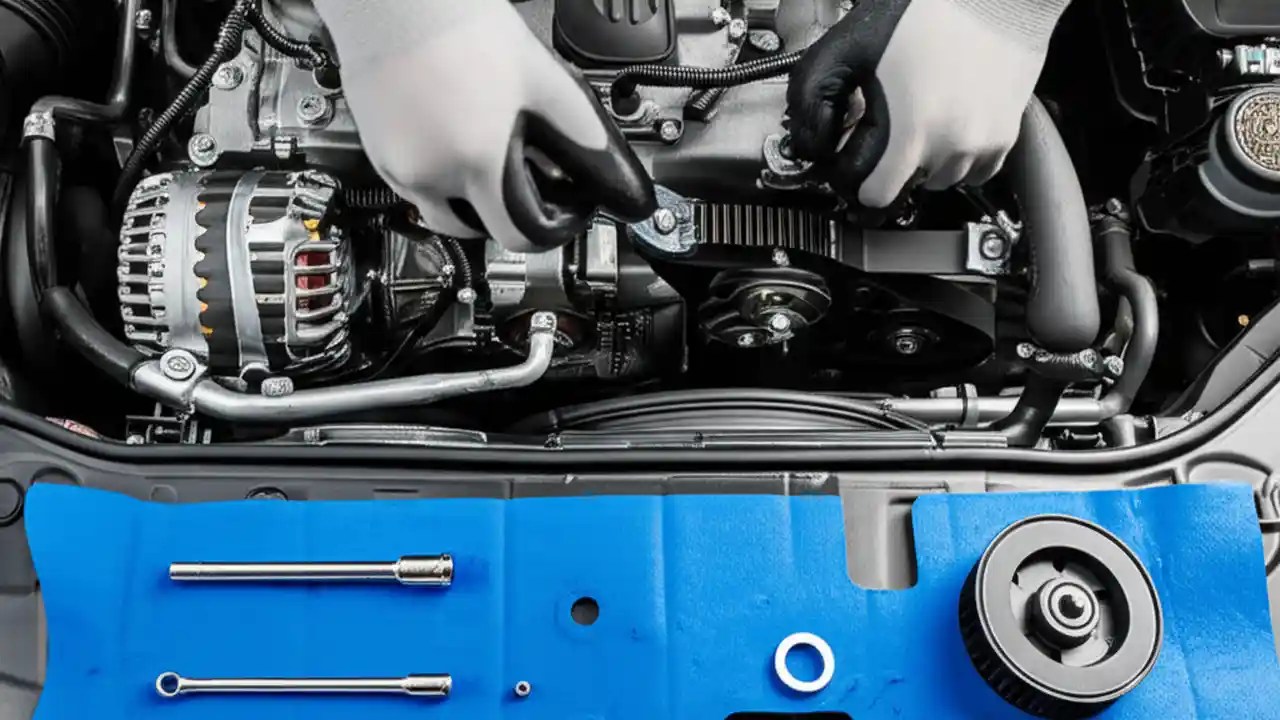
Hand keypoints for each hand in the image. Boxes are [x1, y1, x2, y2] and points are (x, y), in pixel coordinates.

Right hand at [313, 0, 654, 251]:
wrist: (398, 0)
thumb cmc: (460, 27)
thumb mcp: (542, 80)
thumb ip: (580, 130)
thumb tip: (608, 166)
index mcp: (476, 162)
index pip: (516, 237)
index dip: (545, 231)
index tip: (556, 215)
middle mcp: (429, 175)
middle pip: (474, 230)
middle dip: (503, 216)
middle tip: (523, 185)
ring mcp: (397, 166)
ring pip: (438, 209)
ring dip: (467, 200)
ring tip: (487, 158)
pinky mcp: (376, 151)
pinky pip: (411, 184)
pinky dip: (436, 177)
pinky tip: (452, 139)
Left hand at [786, 0, 1066, 207]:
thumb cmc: (924, 14)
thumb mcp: (846, 50)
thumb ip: (812, 101)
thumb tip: (810, 146)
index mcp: (911, 132)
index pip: (871, 196)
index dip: (850, 176)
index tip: (848, 157)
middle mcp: (952, 148)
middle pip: (902, 189)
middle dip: (884, 165)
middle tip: (883, 123)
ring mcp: (983, 146)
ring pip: (936, 182)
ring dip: (920, 160)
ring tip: (918, 112)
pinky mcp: (1006, 140)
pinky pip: (972, 172)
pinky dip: (953, 156)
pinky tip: (944, 119)